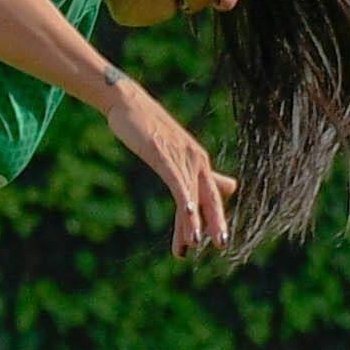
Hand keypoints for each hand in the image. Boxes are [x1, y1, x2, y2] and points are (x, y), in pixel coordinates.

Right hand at [103, 81, 236, 256]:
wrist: (128, 104)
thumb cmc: (148, 127)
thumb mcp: (175, 151)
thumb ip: (196, 169)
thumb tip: (221, 183)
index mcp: (199, 162)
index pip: (208, 198)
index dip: (210, 221)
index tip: (207, 245)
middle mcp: (196, 160)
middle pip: (210, 197)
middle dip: (216, 223)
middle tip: (221, 246)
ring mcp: (181, 157)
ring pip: (191, 195)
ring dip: (193, 221)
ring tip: (195, 244)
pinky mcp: (164, 155)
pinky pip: (177, 182)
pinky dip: (183, 199)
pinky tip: (187, 214)